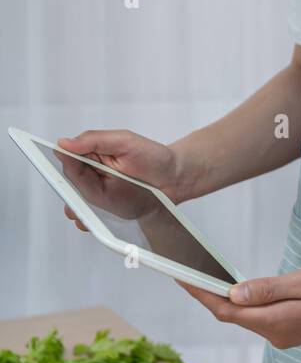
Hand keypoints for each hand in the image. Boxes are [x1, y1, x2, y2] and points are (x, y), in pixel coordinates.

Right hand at [56, 129, 190, 229]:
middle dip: (71, 191)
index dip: (65, 165)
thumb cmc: (154, 156)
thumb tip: (64, 143)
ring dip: (78, 209)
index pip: (69, 160)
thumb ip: (94, 140)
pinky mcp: (108, 211)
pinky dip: (89, 222)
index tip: (68, 168)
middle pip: (69, 185)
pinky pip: (91, 219)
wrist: (176, 178)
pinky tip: (93, 222)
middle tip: (84, 192)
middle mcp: (92, 175)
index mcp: (92, 154)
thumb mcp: (124, 140)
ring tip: (87, 210)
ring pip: (76, 205)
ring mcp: (100, 194)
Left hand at [176, 263, 300, 345]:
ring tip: (207, 277)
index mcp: (276, 323)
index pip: (227, 310)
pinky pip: (262, 317)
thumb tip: (233, 294)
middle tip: (186, 271)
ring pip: (247, 317)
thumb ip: (268, 289)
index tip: (180, 276)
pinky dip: (247, 304)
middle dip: (208, 295)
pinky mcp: (293, 331)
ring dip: (228, 299)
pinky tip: (241, 289)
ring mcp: (285, 336)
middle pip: (233, 315)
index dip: (200, 293)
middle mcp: (277, 335)